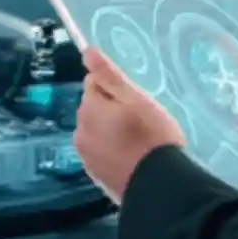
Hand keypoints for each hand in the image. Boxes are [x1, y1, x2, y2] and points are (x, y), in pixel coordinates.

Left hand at [74, 48, 186, 203]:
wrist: (158, 186)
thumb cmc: (151, 136)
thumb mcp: (135, 99)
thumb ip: (109, 75)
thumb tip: (86, 52)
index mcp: (88, 109)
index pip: (94, 84)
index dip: (116, 90)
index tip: (136, 102)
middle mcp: (80, 132)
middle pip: (94, 109)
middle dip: (111, 111)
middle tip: (140, 122)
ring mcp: (86, 157)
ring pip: (97, 132)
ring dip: (111, 132)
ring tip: (138, 142)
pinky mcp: (95, 176)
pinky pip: (102, 153)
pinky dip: (113, 152)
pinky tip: (132, 159)